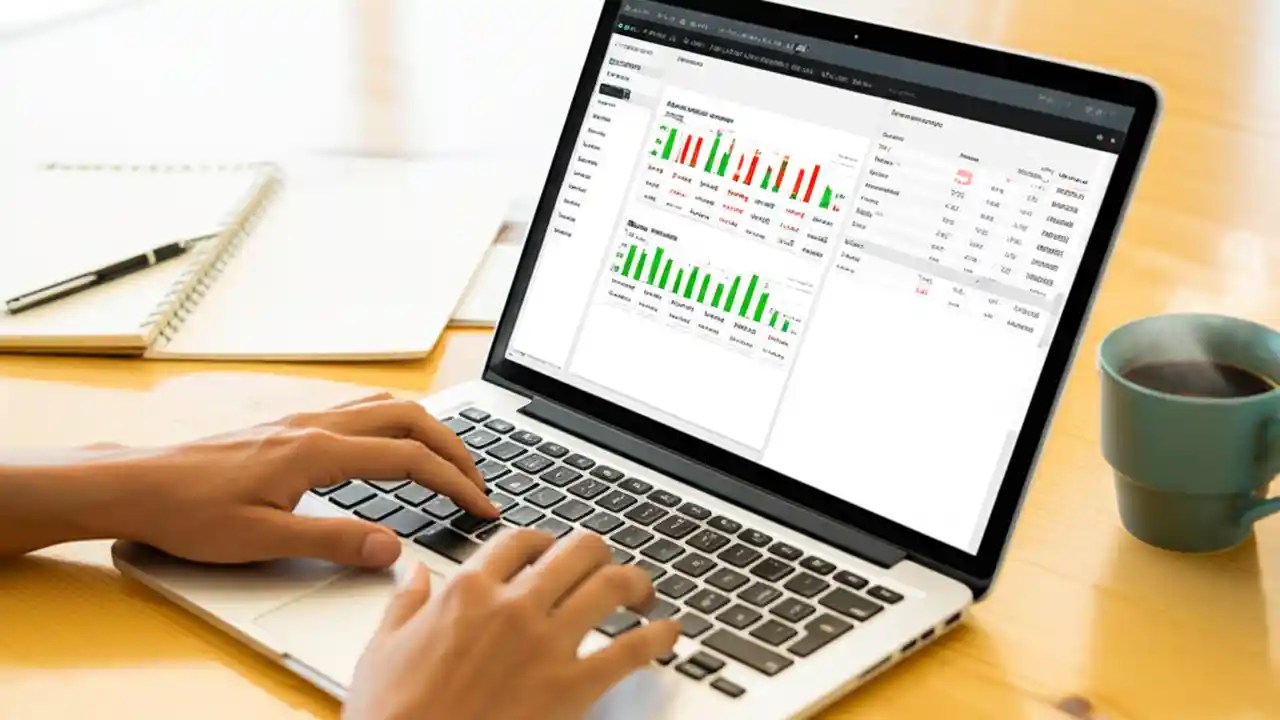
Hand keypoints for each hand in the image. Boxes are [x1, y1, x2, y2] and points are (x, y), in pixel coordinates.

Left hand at [99, 393, 495, 566]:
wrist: (138, 483)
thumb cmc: (190, 511)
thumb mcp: (263, 538)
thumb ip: (334, 541)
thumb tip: (391, 547)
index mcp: (318, 451)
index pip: (408, 459)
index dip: (453, 482)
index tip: (479, 504)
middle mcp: (316, 425)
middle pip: (409, 418)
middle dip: (454, 447)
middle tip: (477, 481)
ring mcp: (303, 420)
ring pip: (386, 407)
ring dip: (426, 431)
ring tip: (447, 463)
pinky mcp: (291, 426)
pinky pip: (361, 410)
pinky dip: (396, 425)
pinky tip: (391, 449)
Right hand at [344, 530, 680, 719]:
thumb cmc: (392, 717)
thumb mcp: (382, 650)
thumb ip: (406, 605)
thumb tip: (415, 573)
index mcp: (466, 592)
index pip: (520, 541)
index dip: (543, 542)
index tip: (551, 552)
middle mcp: (513, 607)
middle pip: (576, 550)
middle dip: (598, 554)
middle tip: (605, 568)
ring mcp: (545, 644)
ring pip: (610, 585)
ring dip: (636, 583)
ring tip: (643, 594)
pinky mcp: (571, 687)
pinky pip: (630, 650)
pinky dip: (658, 637)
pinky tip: (669, 634)